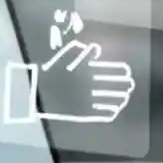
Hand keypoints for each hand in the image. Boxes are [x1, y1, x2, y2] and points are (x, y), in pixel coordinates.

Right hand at [4, 40, 135, 123]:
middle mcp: (89, 85)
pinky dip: (112, 109)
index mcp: (85, 71)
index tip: (127, 71)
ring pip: (112, 98)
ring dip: (120, 96)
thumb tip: (95, 48)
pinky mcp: (84, 114)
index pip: (110, 70)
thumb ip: (78, 52)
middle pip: (114, 84)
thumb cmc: (47, 75)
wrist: (33, 98)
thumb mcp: (60, 59)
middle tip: (129, 84)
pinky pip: (104, 112)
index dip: (120, 71)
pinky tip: (116, 108)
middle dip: (123, 83)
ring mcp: (88, 100)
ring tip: (125, 95)